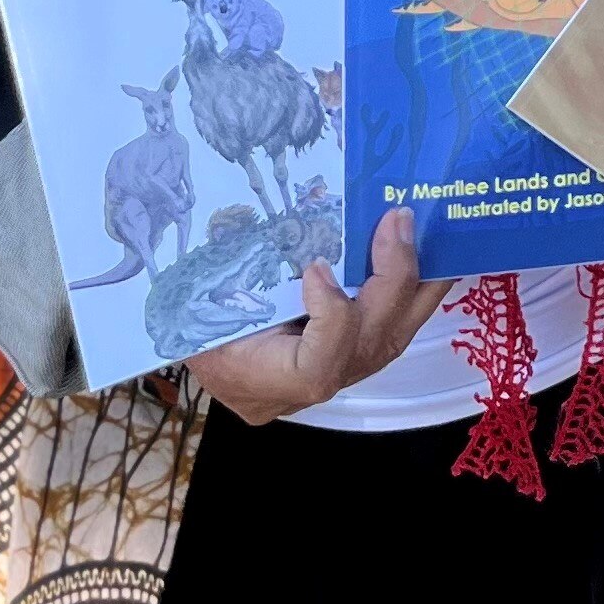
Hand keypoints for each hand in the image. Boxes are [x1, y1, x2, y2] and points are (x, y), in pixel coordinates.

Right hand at [184, 210, 450, 423]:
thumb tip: (265, 211)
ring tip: (422, 231)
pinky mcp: (340, 364)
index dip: (332, 319)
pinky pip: (384, 332)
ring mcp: (324, 383)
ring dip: (414, 284)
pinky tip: (423, 253)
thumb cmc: (183, 309)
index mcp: (255, 380)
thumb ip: (231, 268)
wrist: (181, 336)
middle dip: (392, 282)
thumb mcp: (195, 291)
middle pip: (366, 349)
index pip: (317, 369)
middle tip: (397, 221)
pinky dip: (406, 293)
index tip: (315, 267)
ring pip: (387, 342)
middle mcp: (296, 392)